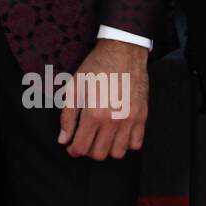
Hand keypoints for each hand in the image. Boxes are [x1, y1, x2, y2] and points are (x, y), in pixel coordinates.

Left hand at [58, 39, 148, 158]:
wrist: (123, 52)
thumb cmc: (96, 67)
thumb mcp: (74, 88)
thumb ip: (68, 116)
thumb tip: (63, 139)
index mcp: (93, 114)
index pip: (81, 147)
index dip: (73, 150)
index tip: (71, 146)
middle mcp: (113, 121)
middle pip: (99, 154)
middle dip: (88, 150)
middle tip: (84, 139)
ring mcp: (130, 120)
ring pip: (118, 153)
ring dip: (107, 149)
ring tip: (101, 137)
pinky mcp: (142, 116)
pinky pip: (136, 144)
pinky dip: (126, 144)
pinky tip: (117, 133)